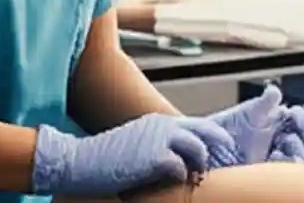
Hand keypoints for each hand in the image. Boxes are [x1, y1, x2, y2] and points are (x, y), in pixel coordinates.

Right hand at [30, 113, 234, 196]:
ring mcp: (159, 139)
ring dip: (200, 164)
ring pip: (197, 148)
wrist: (77, 161)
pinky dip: (182, 176)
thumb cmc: (105, 158)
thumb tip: (179, 157)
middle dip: (219, 144)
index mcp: (158, 121)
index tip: (224, 146)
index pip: (197, 123)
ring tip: (198, 176)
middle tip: (226, 157)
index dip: (213, 135)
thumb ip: (158, 143)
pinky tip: (176, 182)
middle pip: (205, 130)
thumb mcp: (136, 142)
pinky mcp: (153, 157)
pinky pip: (180, 168)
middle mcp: (162, 125)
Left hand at [204, 83, 303, 164]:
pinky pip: (294, 166)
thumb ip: (265, 103)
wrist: (209, 152)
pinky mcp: (274, 170)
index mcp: (285, 121)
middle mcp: (289, 137)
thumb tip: (277, 90)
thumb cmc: (226, 131)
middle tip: (297, 116)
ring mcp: (283, 154)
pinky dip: (290, 158)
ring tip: (286, 138)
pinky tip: (279, 153)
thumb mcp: (247, 112)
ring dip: (303, 141)